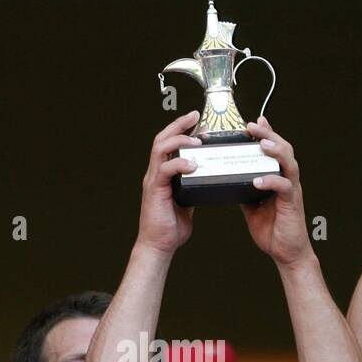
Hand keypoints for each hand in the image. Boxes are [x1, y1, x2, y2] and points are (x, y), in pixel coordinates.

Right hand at [134, 111, 199, 256]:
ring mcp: (153, 180)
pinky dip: (179, 163)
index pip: (169, 143)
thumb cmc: (171, 226)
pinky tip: (193, 164)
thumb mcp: (188, 201)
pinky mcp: (155, 190)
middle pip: (162, 138)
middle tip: (196, 116)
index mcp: (163, 173)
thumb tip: (208, 178)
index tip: (198, 120)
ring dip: (179, 139)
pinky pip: (165, 170)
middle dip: (179, 124)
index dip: (181, 129)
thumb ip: (193, 186)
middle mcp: (155, 172)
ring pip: (160, 148)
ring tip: (197, 140)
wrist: (159, 245)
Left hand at [241, 118, 312, 264]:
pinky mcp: (291, 204)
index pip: (274, 150)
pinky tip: (258, 180)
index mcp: (278, 178)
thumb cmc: (272, 230)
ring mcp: (291, 191)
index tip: (253, 122)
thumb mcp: (252, 207)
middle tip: (253, 126)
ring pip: (289, 163)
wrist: (286, 253)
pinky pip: (284, 187)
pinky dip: (271, 181)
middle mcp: (287, 180)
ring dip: (275, 151)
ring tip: (261, 144)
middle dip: (269, 134)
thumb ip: (245, 191)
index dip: (267, 134)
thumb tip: (230, 181)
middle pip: (283, 149)